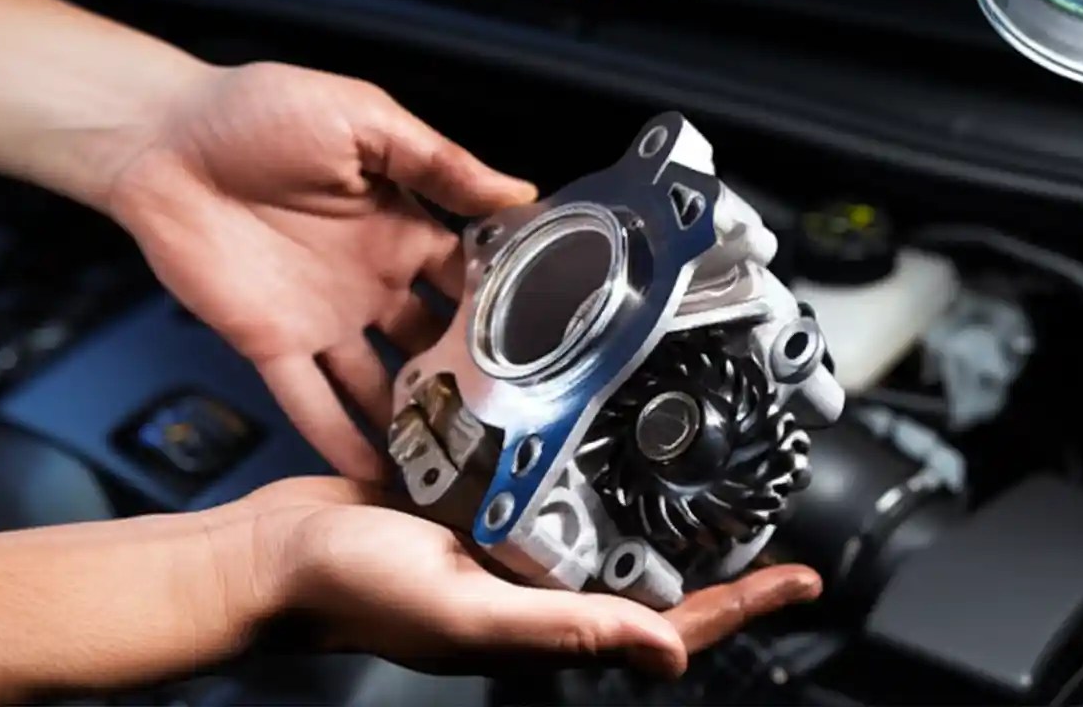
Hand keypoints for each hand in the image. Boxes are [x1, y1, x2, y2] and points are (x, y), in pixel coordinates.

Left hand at [105, 63, 536, 480]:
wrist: (162, 141)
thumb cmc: (257, 112)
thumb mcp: (363, 121)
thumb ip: (438, 163)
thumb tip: (517, 192)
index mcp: (400, 229)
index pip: (467, 280)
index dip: (502, 311)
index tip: (543, 347)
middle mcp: (371, 283)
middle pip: (433, 346)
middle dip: (467, 383)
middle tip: (506, 423)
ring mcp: (324, 320)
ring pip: (380, 386)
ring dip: (413, 422)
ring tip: (454, 465)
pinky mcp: (272, 344)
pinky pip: (311, 402)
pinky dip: (340, 438)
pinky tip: (375, 472)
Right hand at [227, 477, 822, 678]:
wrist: (281, 548)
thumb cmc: (356, 592)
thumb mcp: (465, 614)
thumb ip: (562, 629)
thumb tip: (668, 651)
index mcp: (545, 624)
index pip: (665, 627)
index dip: (739, 607)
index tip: (801, 579)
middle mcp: (538, 587)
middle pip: (649, 577)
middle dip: (714, 558)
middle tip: (767, 515)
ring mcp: (509, 545)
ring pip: (604, 527)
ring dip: (658, 506)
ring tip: (710, 468)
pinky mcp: (479, 503)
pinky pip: (550, 487)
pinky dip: (588, 467)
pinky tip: (610, 430)